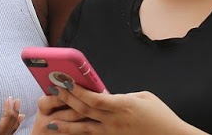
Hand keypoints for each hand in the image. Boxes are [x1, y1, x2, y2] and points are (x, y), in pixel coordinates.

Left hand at [41, 85, 185, 134]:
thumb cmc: (160, 115)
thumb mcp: (143, 97)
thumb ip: (122, 96)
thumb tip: (107, 95)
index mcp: (122, 105)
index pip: (94, 98)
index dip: (77, 91)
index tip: (64, 82)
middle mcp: (114, 121)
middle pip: (85, 111)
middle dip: (67, 101)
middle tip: (52, 92)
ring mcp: (113, 133)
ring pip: (84, 129)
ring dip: (66, 125)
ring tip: (51, 122)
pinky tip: (69, 133)